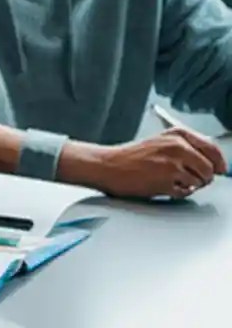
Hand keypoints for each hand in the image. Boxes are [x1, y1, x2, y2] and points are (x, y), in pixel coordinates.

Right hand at [93, 127, 227, 198]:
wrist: (108, 165)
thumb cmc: (131, 156)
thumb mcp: (161, 142)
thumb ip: (187, 148)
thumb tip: (214, 163)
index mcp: (177, 134)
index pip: (213, 148)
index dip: (219, 162)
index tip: (220, 169)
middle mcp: (177, 146)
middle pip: (210, 168)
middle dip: (204, 177)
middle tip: (190, 179)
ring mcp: (172, 164)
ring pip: (200, 182)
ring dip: (189, 186)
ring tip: (170, 181)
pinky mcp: (166, 180)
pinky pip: (185, 192)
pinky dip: (177, 193)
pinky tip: (162, 186)